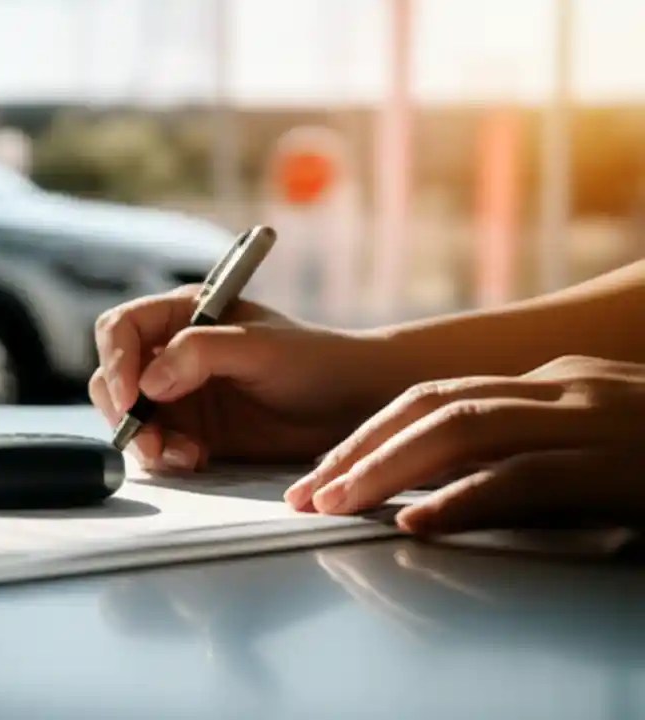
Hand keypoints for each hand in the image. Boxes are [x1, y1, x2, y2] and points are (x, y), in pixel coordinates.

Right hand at [89, 286, 388, 470]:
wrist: (352, 405)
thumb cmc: (314, 361)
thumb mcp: (260, 348)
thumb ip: (201, 352)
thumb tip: (148, 381)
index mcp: (182, 313)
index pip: (121, 328)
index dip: (117, 360)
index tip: (133, 397)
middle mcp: (171, 351)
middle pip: (113, 376)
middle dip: (123, 410)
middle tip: (150, 440)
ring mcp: (178, 393)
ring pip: (128, 415)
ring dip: (143, 438)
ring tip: (183, 454)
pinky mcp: (190, 430)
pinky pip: (154, 444)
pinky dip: (164, 456)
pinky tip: (196, 459)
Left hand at [286, 355, 644, 533]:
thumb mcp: (596, 438)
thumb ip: (529, 450)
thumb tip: (447, 489)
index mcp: (552, 381)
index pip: (433, 398)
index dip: (369, 434)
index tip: (324, 473)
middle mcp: (563, 389)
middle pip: (431, 408)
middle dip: (359, 450)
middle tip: (308, 493)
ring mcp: (592, 421)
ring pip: (461, 432)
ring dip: (389, 470)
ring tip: (338, 505)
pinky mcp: (618, 465)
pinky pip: (524, 478)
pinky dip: (463, 499)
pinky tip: (419, 523)